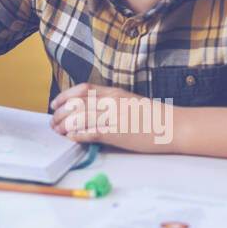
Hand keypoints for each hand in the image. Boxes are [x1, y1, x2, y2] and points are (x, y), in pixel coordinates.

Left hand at [49, 83, 173, 153]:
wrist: (173, 126)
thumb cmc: (155, 117)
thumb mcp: (130, 101)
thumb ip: (111, 103)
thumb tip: (93, 110)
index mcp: (114, 93)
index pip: (82, 89)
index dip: (64, 96)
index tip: (55, 103)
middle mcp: (111, 102)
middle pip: (77, 104)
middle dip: (60, 113)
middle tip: (53, 122)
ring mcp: (114, 117)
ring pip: (80, 117)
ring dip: (65, 125)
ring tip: (58, 131)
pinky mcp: (118, 133)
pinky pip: (92, 132)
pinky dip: (78, 134)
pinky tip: (71, 138)